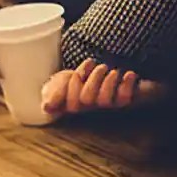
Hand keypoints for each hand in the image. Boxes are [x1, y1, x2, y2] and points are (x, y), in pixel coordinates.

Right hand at [40, 59, 163, 117]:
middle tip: (99, 67)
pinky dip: (128, 85)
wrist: (95, 79)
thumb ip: (52, 94)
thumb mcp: (57, 84)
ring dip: (108, 81)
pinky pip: (125, 99)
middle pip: (87, 99)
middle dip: (92, 80)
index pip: (69, 102)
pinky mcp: (122, 102)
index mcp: (70, 106)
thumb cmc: (71, 84)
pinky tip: (129, 74)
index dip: (73, 85)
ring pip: (104, 100)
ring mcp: (104, 108)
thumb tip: (47, 107)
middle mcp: (87, 109)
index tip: (77, 72)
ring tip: (110, 70)